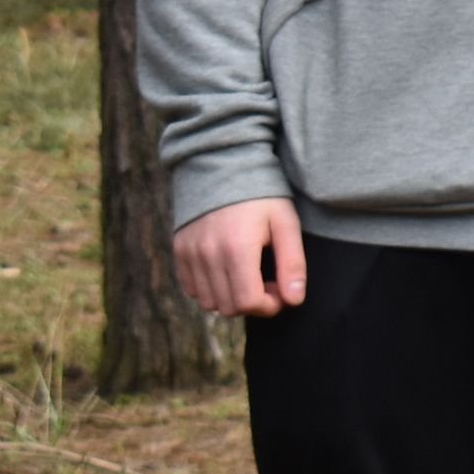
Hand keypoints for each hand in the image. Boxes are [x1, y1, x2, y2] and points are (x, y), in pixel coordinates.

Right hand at [174, 197, 306, 318]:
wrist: (224, 166)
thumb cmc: (262, 195)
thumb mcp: (285, 223)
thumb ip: (292, 263)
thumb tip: (294, 300)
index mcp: (237, 248)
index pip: (247, 302)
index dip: (268, 306)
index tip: (281, 293)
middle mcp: (208, 254)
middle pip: (228, 307)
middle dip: (253, 304)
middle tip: (269, 285)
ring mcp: (189, 254)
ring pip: (208, 302)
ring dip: (231, 298)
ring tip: (249, 277)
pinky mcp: (179, 251)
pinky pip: (191, 289)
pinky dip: (211, 289)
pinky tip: (228, 272)